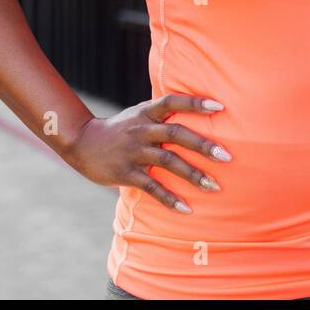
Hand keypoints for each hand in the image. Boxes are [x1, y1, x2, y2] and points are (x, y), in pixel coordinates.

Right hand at [63, 94, 231, 213]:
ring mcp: (134, 151)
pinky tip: (186, 208)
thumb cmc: (120, 128)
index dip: (196, 103)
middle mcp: (142, 130)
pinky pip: (151, 186)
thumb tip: (197, 110)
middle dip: (203, 145)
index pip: (173, 101)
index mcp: (146, 112)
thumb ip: (162, 114)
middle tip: (227, 156)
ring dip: (193, 174)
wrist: (82, 142)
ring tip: (214, 186)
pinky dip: (169, 198)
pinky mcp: (126, 173)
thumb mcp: (139, 113)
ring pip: (168, 162)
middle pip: (176, 134)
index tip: (220, 107)